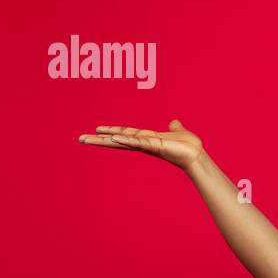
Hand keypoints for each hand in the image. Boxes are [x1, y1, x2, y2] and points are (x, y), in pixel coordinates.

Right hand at [77, 119, 204, 170]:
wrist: (197, 156)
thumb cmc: (188, 147)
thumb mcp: (178, 132)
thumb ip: (174, 128)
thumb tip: (174, 122)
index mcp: (146, 139)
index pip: (124, 134)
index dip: (110, 131)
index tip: (95, 130)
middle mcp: (143, 143)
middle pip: (118, 139)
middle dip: (99, 139)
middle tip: (81, 139)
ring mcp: (148, 145)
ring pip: (124, 140)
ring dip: (107, 139)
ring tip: (90, 138)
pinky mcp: (155, 146)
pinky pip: (138, 142)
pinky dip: (127, 139)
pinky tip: (114, 137)